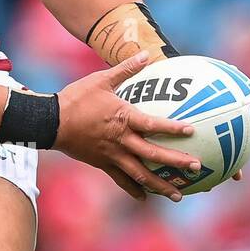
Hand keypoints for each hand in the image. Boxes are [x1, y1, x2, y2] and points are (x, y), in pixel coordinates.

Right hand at [55, 50, 201, 200]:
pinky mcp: (103, 164)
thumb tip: (146, 53)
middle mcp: (122, 140)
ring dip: (161, 185)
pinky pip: (122, 180)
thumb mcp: (102, 80)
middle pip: (154, 155)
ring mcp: (113, 155)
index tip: (192, 131)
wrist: (51, 122)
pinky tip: (145, 197)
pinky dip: (134, 189)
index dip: (174, 128)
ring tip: (178, 195)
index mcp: (124, 118)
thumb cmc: (77, 98)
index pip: (154, 125)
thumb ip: (126, 69)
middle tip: (198, 167)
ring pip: (141, 174)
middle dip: (177, 162)